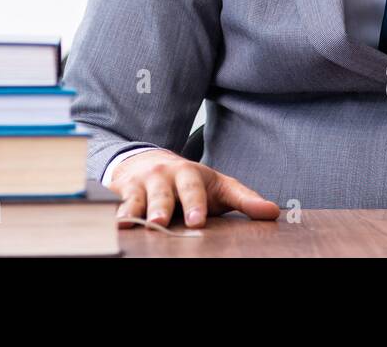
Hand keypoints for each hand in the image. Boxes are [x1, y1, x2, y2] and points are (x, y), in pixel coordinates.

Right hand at [109, 148, 280, 229]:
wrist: (147, 161)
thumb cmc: (190, 181)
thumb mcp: (219, 187)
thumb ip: (245, 200)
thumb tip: (274, 213)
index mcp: (190, 174)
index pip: (195, 189)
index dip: (196, 204)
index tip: (198, 221)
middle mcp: (164, 176)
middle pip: (164, 194)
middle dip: (163, 207)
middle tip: (162, 222)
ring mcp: (141, 184)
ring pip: (138, 198)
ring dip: (137, 211)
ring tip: (136, 224)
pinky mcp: (122, 192)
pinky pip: (116, 203)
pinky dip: (113, 212)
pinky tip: (112, 223)